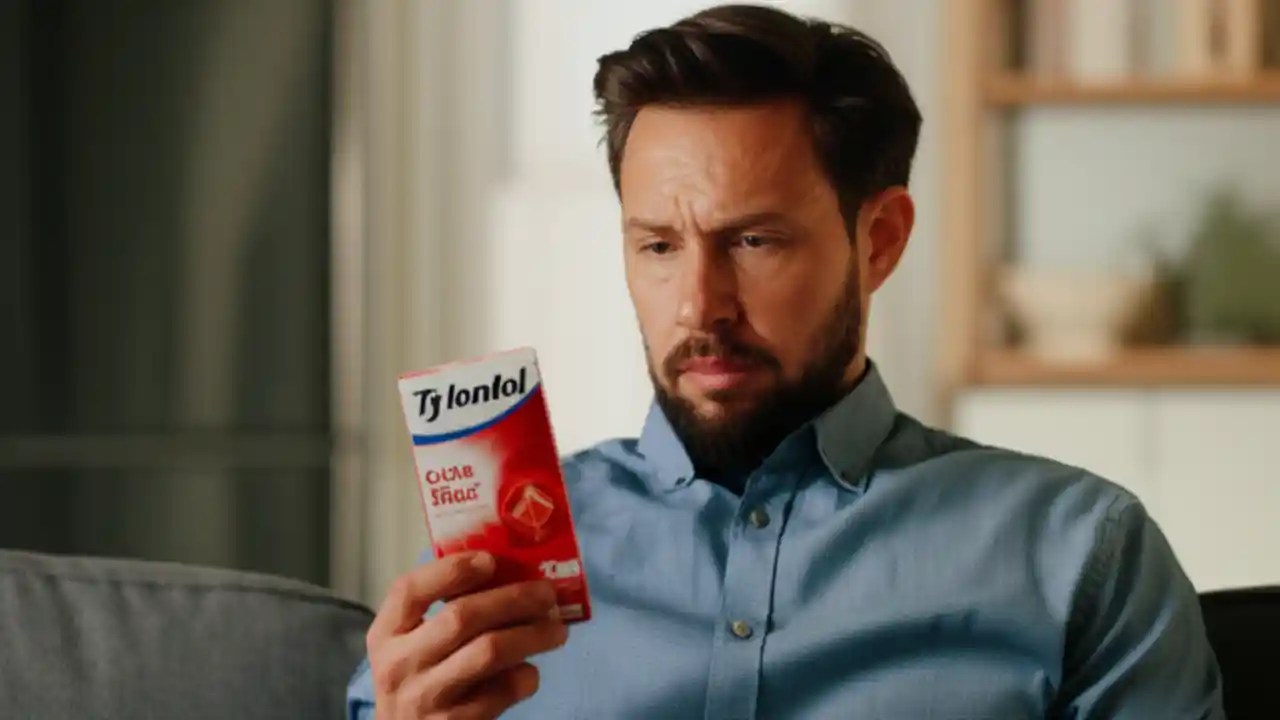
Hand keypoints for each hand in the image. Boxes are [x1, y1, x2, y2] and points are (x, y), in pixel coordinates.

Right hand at [366, 552, 567, 718]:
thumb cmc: (418, 682)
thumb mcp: (412, 646)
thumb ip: (442, 612)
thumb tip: (507, 573)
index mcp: (385, 635)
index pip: (409, 590)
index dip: (452, 569)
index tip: (491, 559)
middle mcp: (399, 665)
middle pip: (461, 616)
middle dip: (513, 598)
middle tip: (546, 593)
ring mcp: (425, 699)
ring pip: (489, 651)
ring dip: (532, 634)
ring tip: (557, 630)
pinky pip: (502, 691)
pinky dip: (526, 676)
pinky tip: (530, 671)